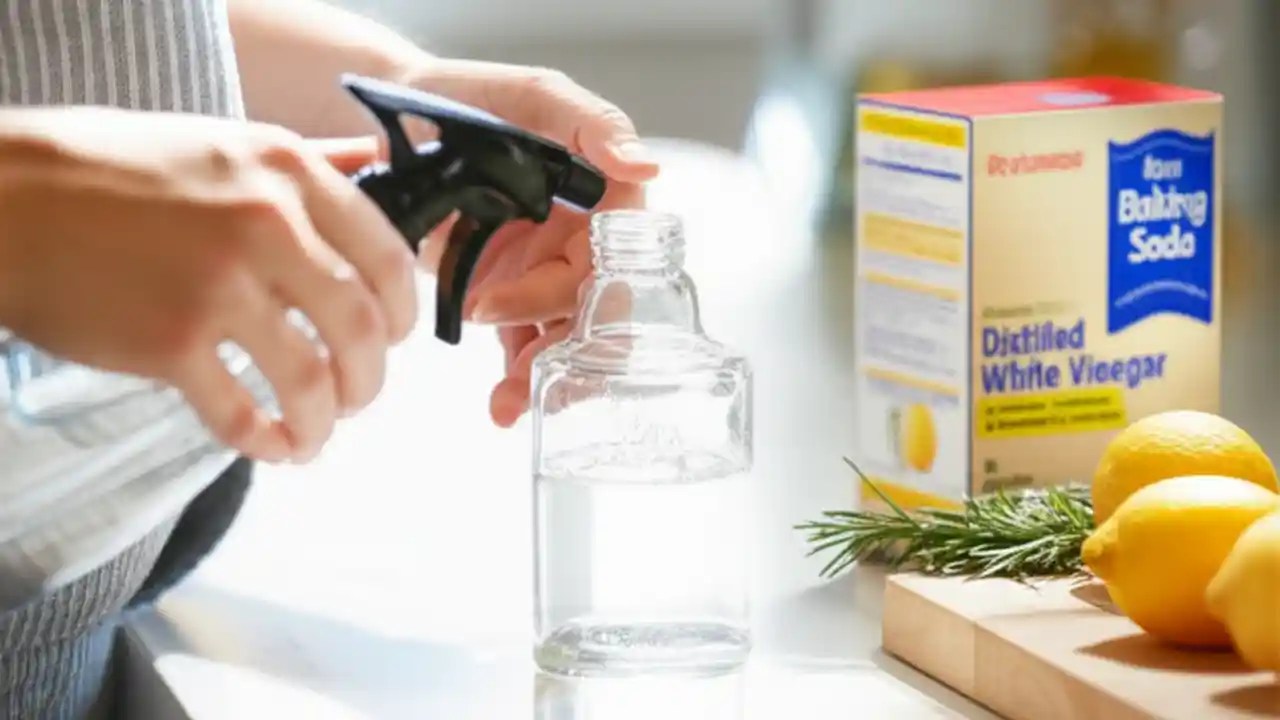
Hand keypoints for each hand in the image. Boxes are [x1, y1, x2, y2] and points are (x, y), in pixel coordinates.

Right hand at [0, 107, 417, 461]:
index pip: (389, 258)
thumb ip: (308, 163)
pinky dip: (268, 443)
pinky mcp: (170, 344)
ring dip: (326, 419)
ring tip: (317, 429)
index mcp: (289, 172)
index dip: (405, 312)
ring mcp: (219, 287)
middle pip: (363, 329)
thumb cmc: (115, 170)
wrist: (8, 199)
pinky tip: (274, 448)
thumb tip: (377, 166)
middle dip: (372, 378)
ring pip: (312, 382)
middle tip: (359, 394)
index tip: (395, 336)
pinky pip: (242, 416)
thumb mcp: (226, 142)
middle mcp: (267, 226)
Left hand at [399, 59, 659, 425]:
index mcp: (603, 199)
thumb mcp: (538, 95)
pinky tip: (503, 407)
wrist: (406, 118)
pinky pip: (521, 343)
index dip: (582, 296)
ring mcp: (542, 271)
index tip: (516, 306)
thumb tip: (644, 169)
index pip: (612, 262)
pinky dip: (515, 377)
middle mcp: (581, 241)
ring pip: (560, 338)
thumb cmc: (476, 96)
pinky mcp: (505, 291)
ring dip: (542, 377)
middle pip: (591, 313)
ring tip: (509, 407)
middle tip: (525, 379)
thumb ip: (593, 125)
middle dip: (564, 353)